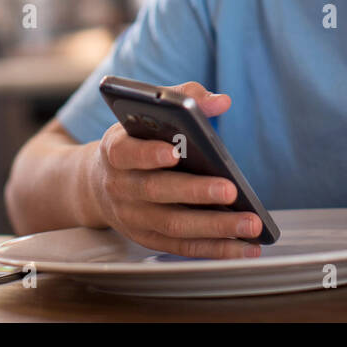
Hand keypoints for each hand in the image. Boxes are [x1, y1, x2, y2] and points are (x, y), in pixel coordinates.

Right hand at [84, 82, 264, 258]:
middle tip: (230, 190)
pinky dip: (216, 249)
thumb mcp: (148, 115)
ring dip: (215, 227)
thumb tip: (220, 101)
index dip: (148, 153)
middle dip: (196, 193)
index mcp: (116, 151)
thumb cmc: (135, 142)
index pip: (126, 152)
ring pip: (174, 225)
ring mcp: (133, 217)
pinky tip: (245, 246)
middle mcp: (121, 186)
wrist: (97, 185)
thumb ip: (184, 97)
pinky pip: (183, 247)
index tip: (174, 151)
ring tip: (250, 222)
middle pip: (157, 191)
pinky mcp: (148, 239)